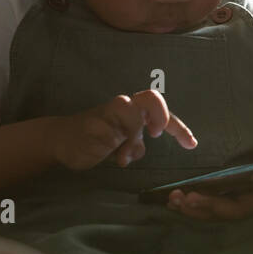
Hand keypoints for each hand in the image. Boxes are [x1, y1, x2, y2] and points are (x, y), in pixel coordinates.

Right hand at [50, 90, 197, 171]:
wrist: (60, 140)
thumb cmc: (96, 140)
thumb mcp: (122, 144)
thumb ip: (135, 144)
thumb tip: (141, 148)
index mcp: (134, 111)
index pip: (162, 112)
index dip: (180, 128)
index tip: (192, 144)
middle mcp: (123, 107)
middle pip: (151, 98)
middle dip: (161, 116)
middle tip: (156, 134)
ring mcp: (107, 113)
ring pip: (132, 115)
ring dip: (131, 138)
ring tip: (121, 156)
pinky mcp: (92, 123)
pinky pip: (111, 132)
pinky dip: (113, 146)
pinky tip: (105, 153)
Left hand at [166, 131, 252, 221]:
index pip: (242, 206)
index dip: (218, 205)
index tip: (197, 196)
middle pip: (223, 213)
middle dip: (200, 208)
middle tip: (179, 199)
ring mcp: (243, 205)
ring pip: (215, 212)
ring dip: (192, 209)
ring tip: (172, 200)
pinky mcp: (234, 201)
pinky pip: (212, 207)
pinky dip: (194, 205)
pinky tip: (176, 199)